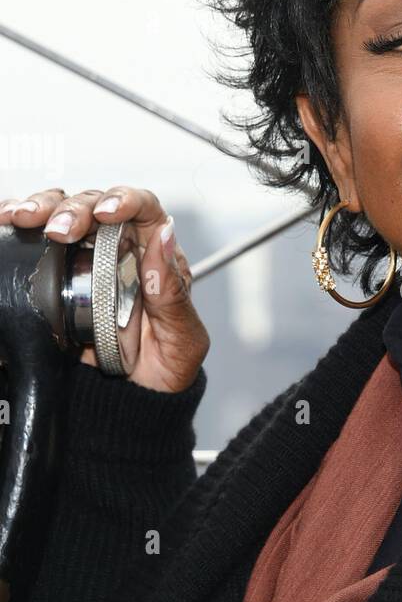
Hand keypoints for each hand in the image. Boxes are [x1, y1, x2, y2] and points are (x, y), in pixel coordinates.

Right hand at [0, 187, 209, 392]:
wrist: (132, 401)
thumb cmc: (165, 367)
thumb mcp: (183, 337)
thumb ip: (173, 292)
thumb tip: (165, 239)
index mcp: (156, 257)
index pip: (145, 210)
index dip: (125, 200)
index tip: (107, 212)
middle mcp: (120, 249)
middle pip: (95, 206)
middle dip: (73, 209)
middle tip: (59, 230)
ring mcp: (85, 261)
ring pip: (62, 214)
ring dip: (42, 209)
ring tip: (25, 219)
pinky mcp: (56, 277)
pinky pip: (34, 241)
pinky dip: (19, 228)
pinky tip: (8, 223)